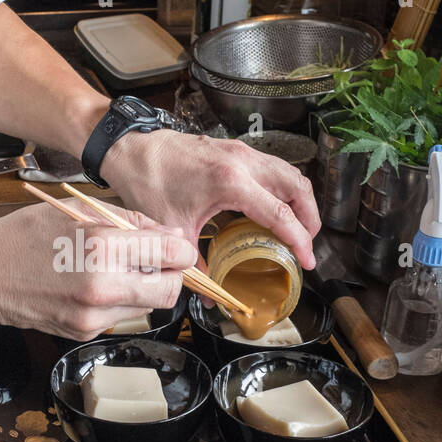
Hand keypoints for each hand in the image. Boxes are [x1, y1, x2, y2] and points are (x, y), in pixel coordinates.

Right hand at [0, 202, 196, 340]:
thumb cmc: (25, 236)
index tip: (177, 245)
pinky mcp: (85, 333)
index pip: (172, 254)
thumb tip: (168, 234)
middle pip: (170, 290)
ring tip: (118, 268)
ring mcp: (94, 316)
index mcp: (101, 247)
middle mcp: (102, 287)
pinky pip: (122, 316)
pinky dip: (119, 300)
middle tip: (158, 260)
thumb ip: (129, 221)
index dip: (182, 249)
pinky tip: (95, 285)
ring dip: (145, 287)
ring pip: (149, 307)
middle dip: (172, 275)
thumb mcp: (77, 211)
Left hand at [101, 130, 320, 269]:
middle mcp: (243, 162)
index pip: (281, 213)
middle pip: (298, 187)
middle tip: (306, 244)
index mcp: (230, 182)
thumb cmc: (148, 183)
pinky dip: (283, 188)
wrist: (132, 150)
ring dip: (300, 201)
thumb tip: (212, 293)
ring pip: (289, 173)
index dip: (300, 240)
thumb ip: (196, 263)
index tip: (307, 260)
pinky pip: (273, 167)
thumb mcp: (174, 229)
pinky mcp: (236, 149)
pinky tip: (273, 208)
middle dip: (310, 218)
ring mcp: (241, 152)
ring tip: (296, 228)